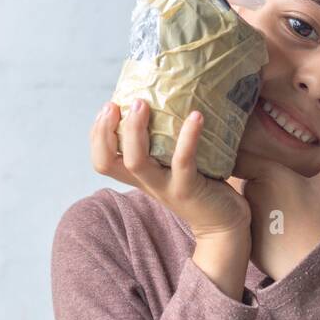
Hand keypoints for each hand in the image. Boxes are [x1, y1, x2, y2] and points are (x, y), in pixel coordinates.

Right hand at [91, 100, 251, 241]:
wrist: (222, 222)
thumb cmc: (200, 185)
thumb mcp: (173, 164)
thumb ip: (163, 142)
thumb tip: (164, 97)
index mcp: (139, 175)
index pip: (102, 160)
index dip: (96, 135)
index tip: (108, 108)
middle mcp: (146, 182)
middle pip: (108, 162)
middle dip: (105, 131)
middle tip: (115, 104)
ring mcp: (165, 187)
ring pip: (136, 163)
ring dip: (134, 131)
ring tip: (142, 104)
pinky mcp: (188, 189)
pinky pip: (183, 162)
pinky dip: (187, 137)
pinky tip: (196, 116)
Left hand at [232, 143, 319, 280]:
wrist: (306, 260)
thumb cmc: (315, 220)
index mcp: (266, 172)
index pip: (242, 158)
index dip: (246, 160)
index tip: (256, 165)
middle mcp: (249, 189)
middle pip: (247, 180)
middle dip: (259, 185)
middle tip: (281, 197)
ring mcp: (244, 212)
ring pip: (245, 202)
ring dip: (256, 204)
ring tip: (279, 215)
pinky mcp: (242, 233)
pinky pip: (245, 223)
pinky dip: (255, 225)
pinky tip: (273, 232)